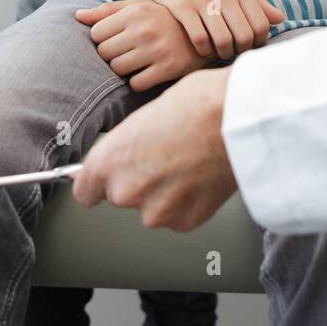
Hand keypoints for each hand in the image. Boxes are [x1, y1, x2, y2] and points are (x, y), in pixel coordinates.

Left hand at [73, 68, 235, 229]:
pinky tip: (201, 174)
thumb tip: (128, 152)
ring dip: (165, 192)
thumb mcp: (147, 113)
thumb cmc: (199, 104)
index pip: (85, 190)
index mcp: (110, 161)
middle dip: (139, 181)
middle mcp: (127, 191)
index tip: (109, 177)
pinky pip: (179, 214)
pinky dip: (189, 200)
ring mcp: (157, 211)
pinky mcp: (186, 221)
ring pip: (153, 207)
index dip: (99, 181)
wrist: (240, 120)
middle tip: (164, 155)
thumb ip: (128, 143)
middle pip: (122, 196)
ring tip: (188, 161)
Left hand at [75, 0, 212, 90]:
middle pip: (104, 53)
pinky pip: (135, 84)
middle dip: (111, 54)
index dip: (103, 39)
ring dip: (123, 69)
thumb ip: (106, 11)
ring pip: (117, 69)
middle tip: (127, 51)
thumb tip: (77, 16)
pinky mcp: (167, 69)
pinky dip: (137, 81)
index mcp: (135, 11)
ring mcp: (156, 50)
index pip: (96, 33)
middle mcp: (144, 30)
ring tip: (136, 61)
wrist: (203, 32)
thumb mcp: (138, 7)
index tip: (116, 39)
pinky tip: (147, 71)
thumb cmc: (163, 18)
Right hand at [127, 0, 283, 59]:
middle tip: (233, 51)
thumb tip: (280, 19)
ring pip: (222, 40)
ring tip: (219, 52)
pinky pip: (199, 39)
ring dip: (222, 53)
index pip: (261, 25)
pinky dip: (203, 50)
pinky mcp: (182, 6)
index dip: (258, 42)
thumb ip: (257, 3)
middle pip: (244, 36)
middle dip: (240, 50)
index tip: (248, 45)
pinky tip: (202, 48)